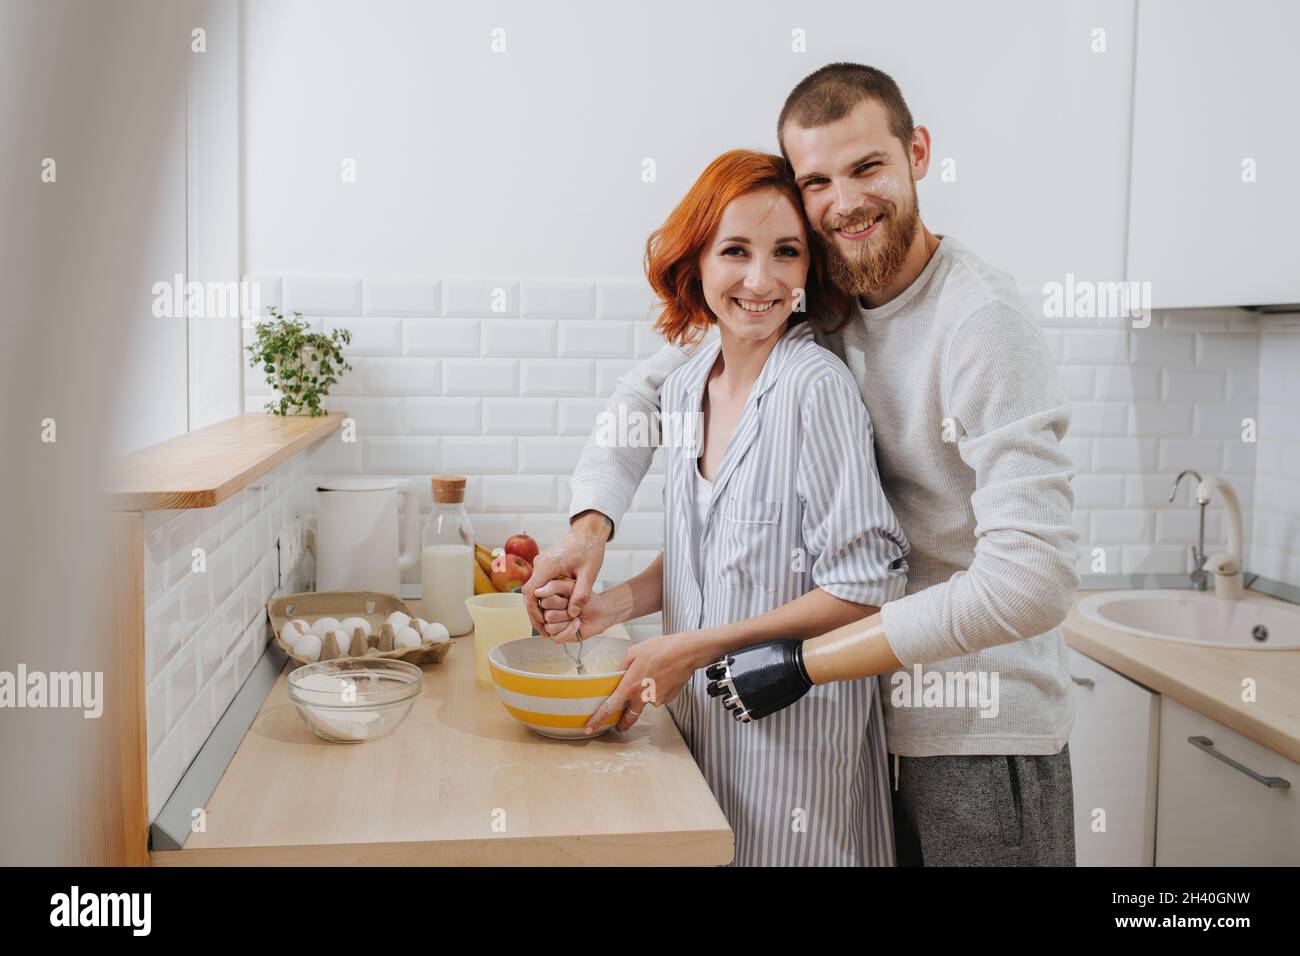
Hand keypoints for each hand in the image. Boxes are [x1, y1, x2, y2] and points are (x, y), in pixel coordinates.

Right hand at [521, 512, 609, 633]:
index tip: (543, 625)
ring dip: (537, 606)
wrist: (588, 531)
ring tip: (547, 623)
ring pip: (532, 589)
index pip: (532, 593)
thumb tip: (573, 613)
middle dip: (534, 613)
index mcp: (548, 565)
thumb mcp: (590, 573)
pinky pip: (538, 583)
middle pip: (528, 593)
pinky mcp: (545, 564)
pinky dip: (542, 597)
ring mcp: (541, 563)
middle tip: (544, 631)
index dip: (534, 612)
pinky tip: (551, 609)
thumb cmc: (590, 549)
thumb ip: (581, 593)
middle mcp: (540, 564)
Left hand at [585, 633, 706, 734]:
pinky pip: (657, 697)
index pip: (610, 708)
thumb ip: (622, 667)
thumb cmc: (661, 649)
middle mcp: (643, 697)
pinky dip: (656, 690)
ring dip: (644, 695)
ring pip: (645, 702)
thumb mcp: (633, 652)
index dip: (598, 720)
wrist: (686, 652)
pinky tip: (661, 676)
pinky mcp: (668, 699)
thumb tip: (617, 676)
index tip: (590, 728)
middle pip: (629, 716)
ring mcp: (657, 700)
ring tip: (652, 675)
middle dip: (622, 723)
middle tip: (618, 725)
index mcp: (630, 686)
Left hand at [704, 640, 812, 720]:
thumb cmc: (780, 652)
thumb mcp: (755, 650)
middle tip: (731, 689)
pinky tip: (752, 706)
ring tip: (744, 697)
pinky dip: (744, 712)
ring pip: (726, 703)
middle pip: (713, 689)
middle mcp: (730, 680)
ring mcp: (740, 696)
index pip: (712, 672)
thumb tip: (739, 663)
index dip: (717, 675)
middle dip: (720, 690)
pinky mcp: (751, 709)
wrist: (797, 665)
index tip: (724, 675)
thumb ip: (742, 659)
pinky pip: (739, 715)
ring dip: (734, 701)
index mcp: (730, 663)